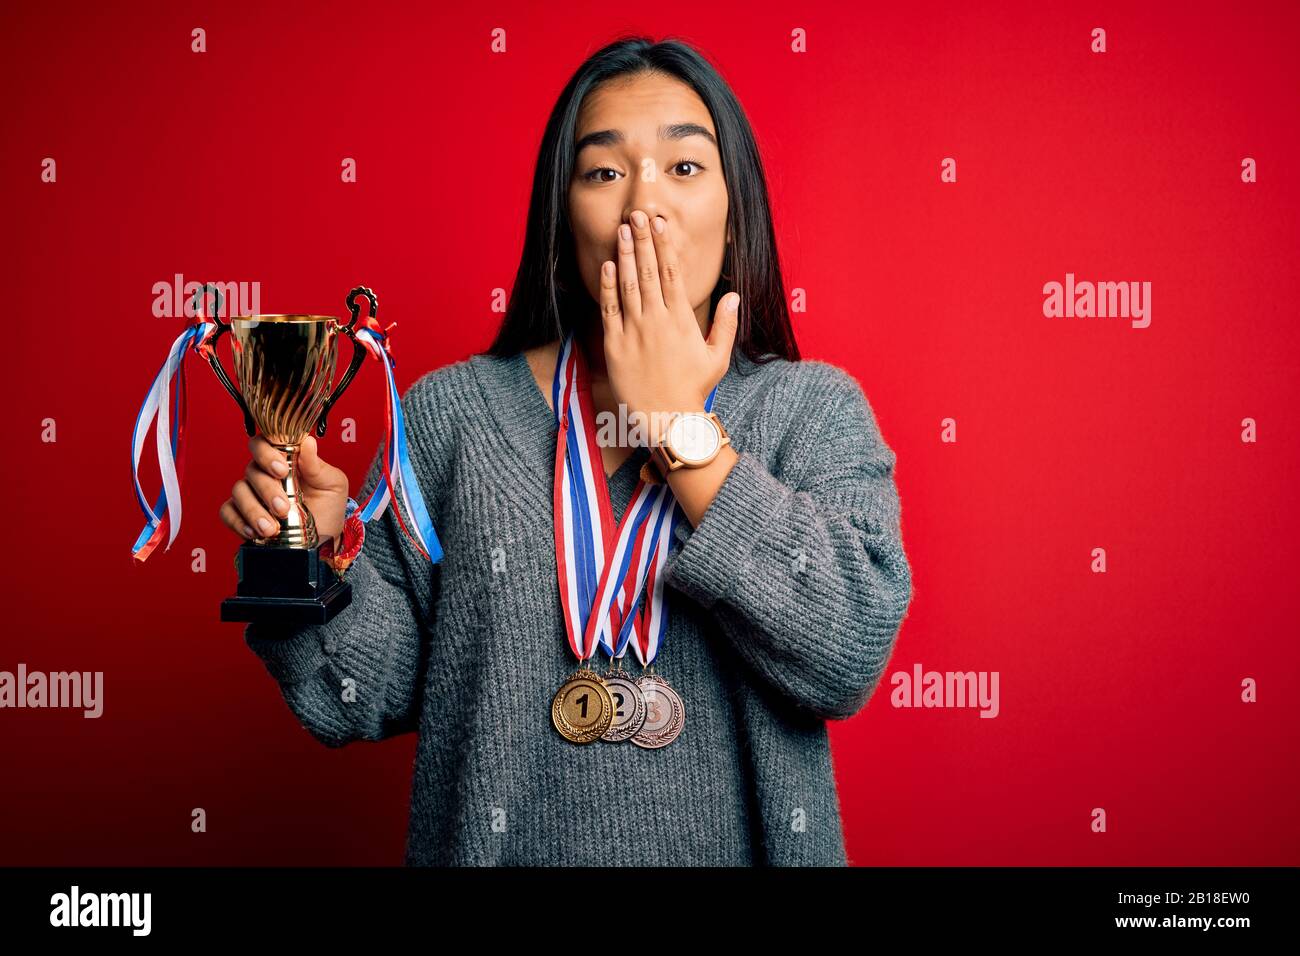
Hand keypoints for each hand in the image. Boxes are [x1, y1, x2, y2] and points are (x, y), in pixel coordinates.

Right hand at [219, 434, 348, 542]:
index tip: (281, 470)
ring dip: (253, 510)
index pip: (264, 444)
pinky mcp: (242, 515)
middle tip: (283, 508)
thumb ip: (317, 466)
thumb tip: (308, 442)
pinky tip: (254, 532)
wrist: (325, 539)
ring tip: (271, 528)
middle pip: (252, 470)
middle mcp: (264, 474)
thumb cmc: (328, 507)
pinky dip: (238, 522)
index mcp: (284, 460)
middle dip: (266, 489)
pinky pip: (228, 512)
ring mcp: (252, 494)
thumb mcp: (332, 484)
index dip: (267, 453)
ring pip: (239, 491)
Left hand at [600, 209, 739, 444]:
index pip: (672, 273)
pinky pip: (610, 309)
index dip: (664, 246)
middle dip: (642, 240)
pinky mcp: (615, 345)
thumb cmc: (694, 390)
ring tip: (622, 231)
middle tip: (637, 215)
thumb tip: (734, 296)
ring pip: (628, 285)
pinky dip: (608, 286)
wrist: (667, 419)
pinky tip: (607, 266)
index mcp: (682, 319)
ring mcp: (634, 331)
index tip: (660, 225)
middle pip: (648, 271)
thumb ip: (726, 324)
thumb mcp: (717, 357)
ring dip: (624, 255)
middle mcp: (657, 320)